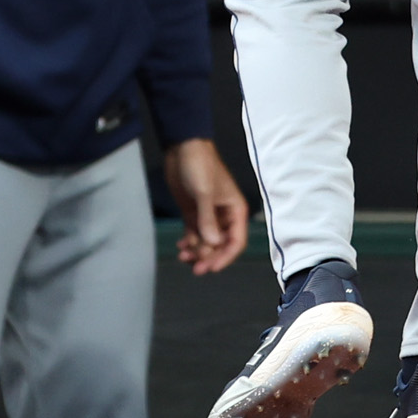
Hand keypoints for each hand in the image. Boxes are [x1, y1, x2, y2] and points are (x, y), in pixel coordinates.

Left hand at [163, 139, 249, 274]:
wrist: (182, 149)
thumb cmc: (201, 165)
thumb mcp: (204, 193)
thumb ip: (208, 219)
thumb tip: (213, 243)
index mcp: (235, 209)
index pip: (236, 241)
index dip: (225, 257)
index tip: (212, 268)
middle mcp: (224, 215)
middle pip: (221, 246)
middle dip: (208, 257)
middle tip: (195, 267)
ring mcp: (208, 215)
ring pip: (206, 243)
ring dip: (197, 252)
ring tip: (183, 255)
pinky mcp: (194, 213)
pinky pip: (194, 235)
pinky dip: (188, 244)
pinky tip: (181, 246)